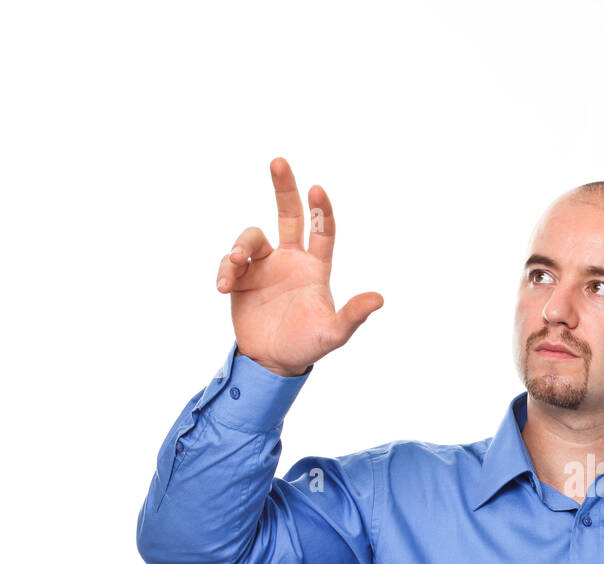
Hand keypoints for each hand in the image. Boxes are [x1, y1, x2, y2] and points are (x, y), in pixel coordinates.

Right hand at [216, 157, 382, 376]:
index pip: (321, 232)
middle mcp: (290, 260)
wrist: (272, 361)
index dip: (320, 211)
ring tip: (236, 262)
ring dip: (242, 245)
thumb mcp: (333, 334)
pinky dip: (225, 269)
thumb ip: (353, 316)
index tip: (317, 189)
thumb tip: (379, 299)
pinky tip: (224, 286)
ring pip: (252, 238)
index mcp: (315, 268)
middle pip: (289, 215)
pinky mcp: (241, 278)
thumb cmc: (307, 346)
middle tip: (279, 162)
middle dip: (285, 188)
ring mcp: (264, 267)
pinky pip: (230, 263)